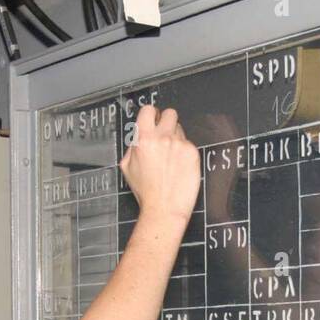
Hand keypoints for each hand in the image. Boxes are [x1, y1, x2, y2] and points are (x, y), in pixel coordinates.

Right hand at [119, 104, 199, 224]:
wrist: (164, 209)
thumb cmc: (146, 192)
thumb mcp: (127, 167)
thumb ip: (132, 147)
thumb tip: (138, 136)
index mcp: (144, 139)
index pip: (148, 110)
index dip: (151, 115)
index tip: (153, 121)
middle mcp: (162, 138)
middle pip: (169, 113)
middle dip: (167, 122)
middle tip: (165, 136)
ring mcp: (179, 144)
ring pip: (180, 129)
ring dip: (176, 139)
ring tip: (171, 158)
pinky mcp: (192, 153)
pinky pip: (189, 144)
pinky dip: (185, 153)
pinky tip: (179, 166)